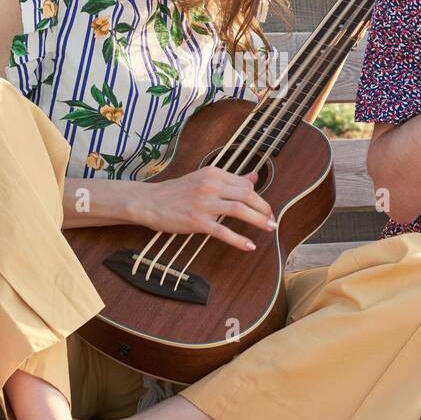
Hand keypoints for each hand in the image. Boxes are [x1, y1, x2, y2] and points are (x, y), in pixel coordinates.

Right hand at [139, 165, 277, 251]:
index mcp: (213, 173)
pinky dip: (239, 240)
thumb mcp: (203, 179)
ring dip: (258, 220)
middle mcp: (210, 185)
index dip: (259, 198)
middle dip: (264, 209)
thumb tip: (254, 177)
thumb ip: (229, 179)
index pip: (245, 184)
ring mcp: (204, 203)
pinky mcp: (197, 221)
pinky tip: (249, 246)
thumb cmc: (175, 192)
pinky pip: (223, 231)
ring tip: (268, 228)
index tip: (265, 209)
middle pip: (247, 195)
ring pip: (240, 210)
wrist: (149, 202)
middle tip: (271, 220)